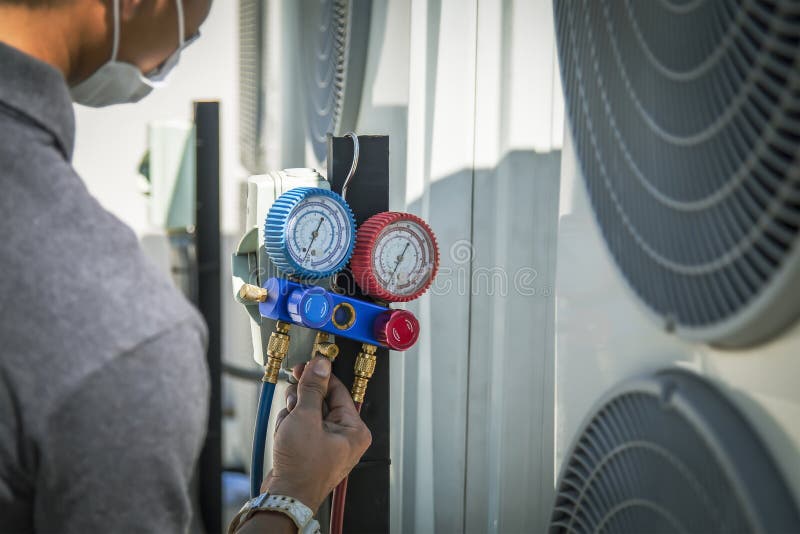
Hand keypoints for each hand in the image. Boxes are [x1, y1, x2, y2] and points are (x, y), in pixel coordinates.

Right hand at [261, 357, 371, 512]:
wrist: (284, 497)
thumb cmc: (302, 468)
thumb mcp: (306, 418)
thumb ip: (313, 389)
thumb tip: (320, 365)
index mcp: (354, 429)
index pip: (338, 390)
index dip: (320, 376)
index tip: (306, 365)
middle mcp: (344, 436)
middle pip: (321, 399)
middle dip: (302, 400)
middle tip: (293, 400)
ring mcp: (327, 442)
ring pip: (307, 411)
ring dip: (293, 414)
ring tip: (288, 427)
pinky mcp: (311, 448)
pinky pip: (300, 425)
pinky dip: (289, 427)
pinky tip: (284, 436)